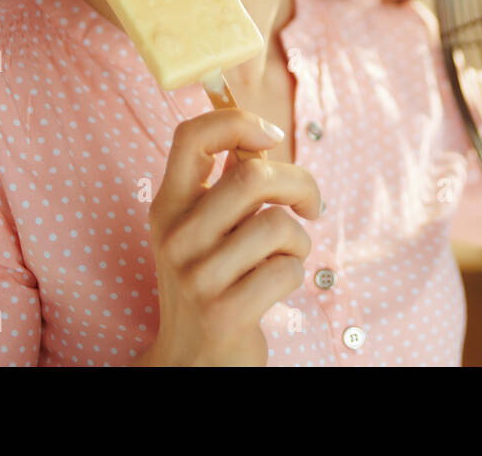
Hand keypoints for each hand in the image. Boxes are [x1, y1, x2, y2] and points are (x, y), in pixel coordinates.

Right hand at [138, 108, 321, 365]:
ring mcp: (197, 276)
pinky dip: (294, 274)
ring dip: (299, 241)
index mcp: (168, 206)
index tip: (271, 137)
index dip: (237, 121)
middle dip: (300, 184)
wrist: (191, 360)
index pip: (191, 136)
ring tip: (287, 256)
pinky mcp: (224, 311)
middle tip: (312, 204)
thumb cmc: (212, 282)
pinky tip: (275, 287)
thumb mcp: (202, 230)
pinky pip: (287, 269)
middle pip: (253, 177)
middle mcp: (175, 236)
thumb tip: (263, 133)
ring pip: (278, 225)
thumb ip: (226, 185)